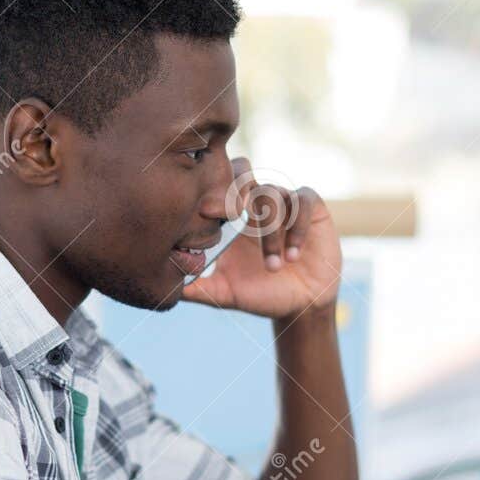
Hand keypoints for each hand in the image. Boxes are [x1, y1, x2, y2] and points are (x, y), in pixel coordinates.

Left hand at [180, 157, 340, 321]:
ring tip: (273, 265)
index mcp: (236, 215)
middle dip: (239, 191)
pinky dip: (296, 226)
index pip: (221, 184)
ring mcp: (286, 203)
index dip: (212, 192)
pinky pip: (303, 199)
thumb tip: (168, 291)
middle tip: (235, 216)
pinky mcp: (312, 209)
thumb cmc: (261, 295)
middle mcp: (260, 203)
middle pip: (245, 173)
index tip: (204, 214)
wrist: (300, 306)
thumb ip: (199, 289)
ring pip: (274, 194)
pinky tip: (292, 255)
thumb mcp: (225, 293)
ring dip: (271, 230)